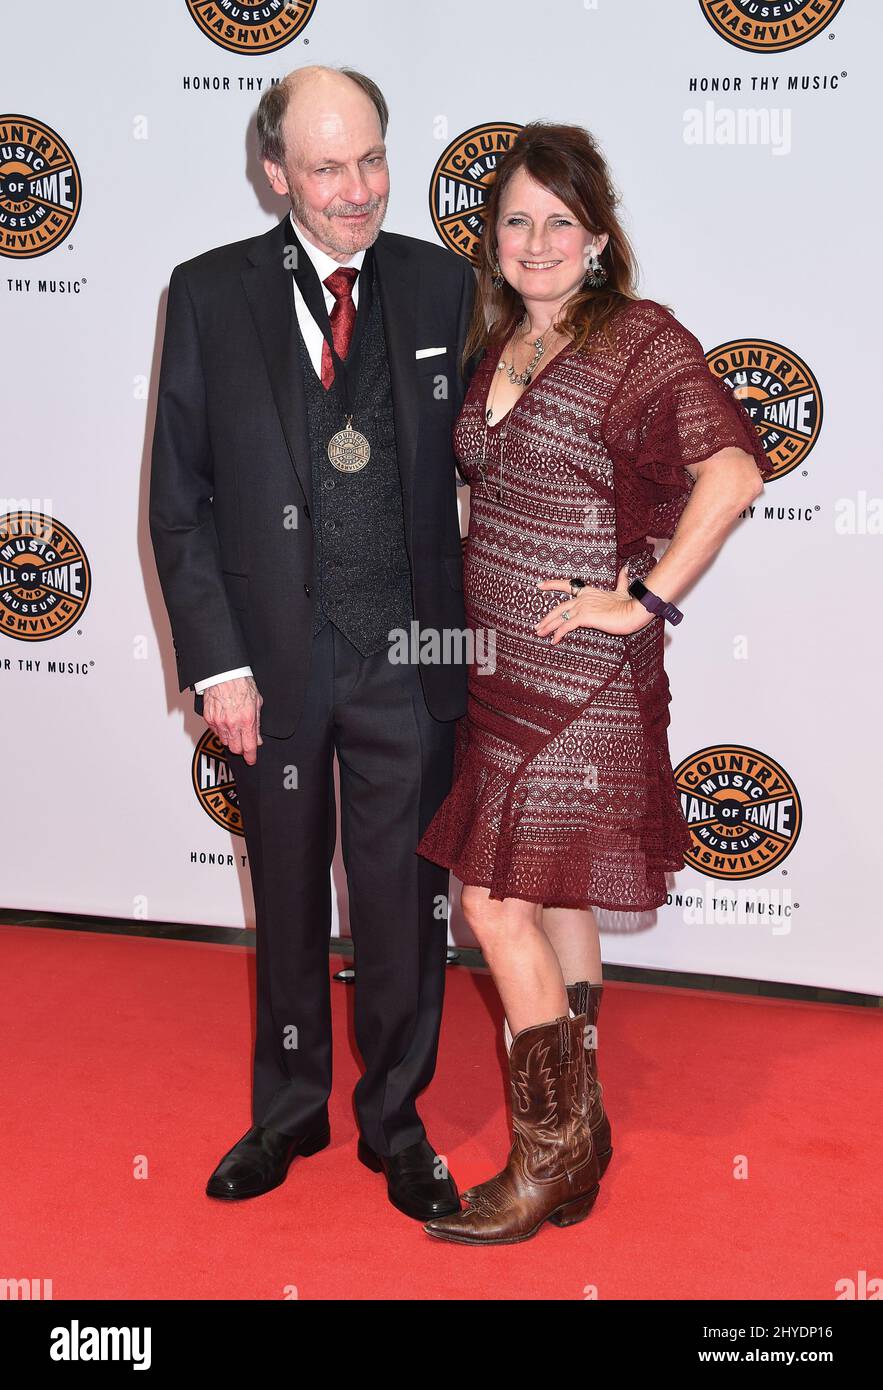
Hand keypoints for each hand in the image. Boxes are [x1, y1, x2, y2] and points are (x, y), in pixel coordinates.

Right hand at [203, 675, 262, 764]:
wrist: (224, 674)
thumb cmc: (241, 684)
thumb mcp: (257, 703)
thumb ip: (257, 724)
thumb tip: (257, 738)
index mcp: (246, 720)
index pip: (248, 747)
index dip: (250, 756)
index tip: (251, 760)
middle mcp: (232, 723)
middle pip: (235, 748)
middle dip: (241, 748)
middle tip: (244, 743)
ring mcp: (218, 722)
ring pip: (224, 741)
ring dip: (231, 739)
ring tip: (235, 729)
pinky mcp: (209, 718)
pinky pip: (215, 732)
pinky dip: (221, 731)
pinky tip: (226, 722)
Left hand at [534, 565, 653, 642]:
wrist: (634, 611)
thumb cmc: (629, 604)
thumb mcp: (623, 590)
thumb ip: (622, 580)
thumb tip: (626, 568)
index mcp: (589, 591)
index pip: (567, 585)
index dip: (552, 584)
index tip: (539, 585)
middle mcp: (583, 598)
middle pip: (558, 607)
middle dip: (546, 618)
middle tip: (537, 626)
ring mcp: (583, 607)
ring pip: (559, 617)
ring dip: (548, 626)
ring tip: (540, 633)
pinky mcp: (585, 617)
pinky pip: (566, 626)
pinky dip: (558, 633)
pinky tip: (554, 640)